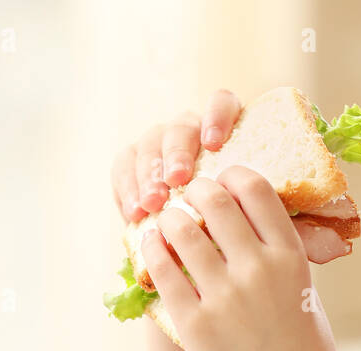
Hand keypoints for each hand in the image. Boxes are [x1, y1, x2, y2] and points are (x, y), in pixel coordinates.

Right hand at [111, 90, 241, 223]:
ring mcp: (156, 142)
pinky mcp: (130, 159)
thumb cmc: (220, 217)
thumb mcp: (234, 205)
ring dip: (150, 175)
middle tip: (177, 179)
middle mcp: (187, 129)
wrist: (185, 236)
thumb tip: (237, 202)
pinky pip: (123, 165)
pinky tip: (135, 212)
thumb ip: (235, 196)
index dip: (217, 117)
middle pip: (181, 129)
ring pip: (150, 145)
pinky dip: (128, 189)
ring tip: (153, 204)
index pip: (221, 104)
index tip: (214, 144)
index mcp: (220, 130)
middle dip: (177, 153)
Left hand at [141, 166, 351, 350]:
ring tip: (162, 220)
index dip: (231, 176)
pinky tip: (150, 248)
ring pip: (182, 232)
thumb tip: (256, 236)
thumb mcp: (307, 299)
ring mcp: (225, 298)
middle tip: (183, 196)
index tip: (220, 181)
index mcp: (292, 259)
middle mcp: (259, 270)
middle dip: (193, 191)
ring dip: (167, 218)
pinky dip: (152, 252)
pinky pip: (163, 273)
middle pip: (214, 201)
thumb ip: (283, 264)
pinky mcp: (196, 326)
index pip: (256, 189)